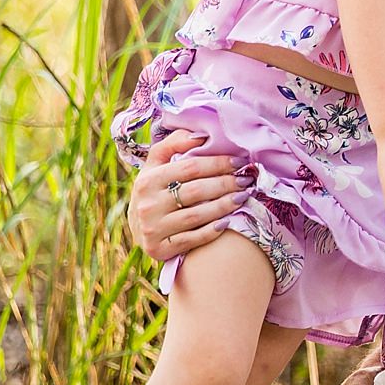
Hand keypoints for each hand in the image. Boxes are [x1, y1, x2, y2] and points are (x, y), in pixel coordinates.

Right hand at [129, 131, 251, 260]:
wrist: (138, 228)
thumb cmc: (155, 189)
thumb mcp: (156, 164)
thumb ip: (173, 144)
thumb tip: (200, 135)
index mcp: (147, 180)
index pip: (190, 167)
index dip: (218, 163)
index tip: (239, 162)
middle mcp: (147, 205)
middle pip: (196, 191)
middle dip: (226, 184)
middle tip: (246, 180)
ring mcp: (153, 229)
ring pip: (197, 216)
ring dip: (225, 206)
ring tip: (243, 197)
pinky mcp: (159, 249)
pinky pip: (192, 239)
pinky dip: (212, 231)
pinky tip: (227, 222)